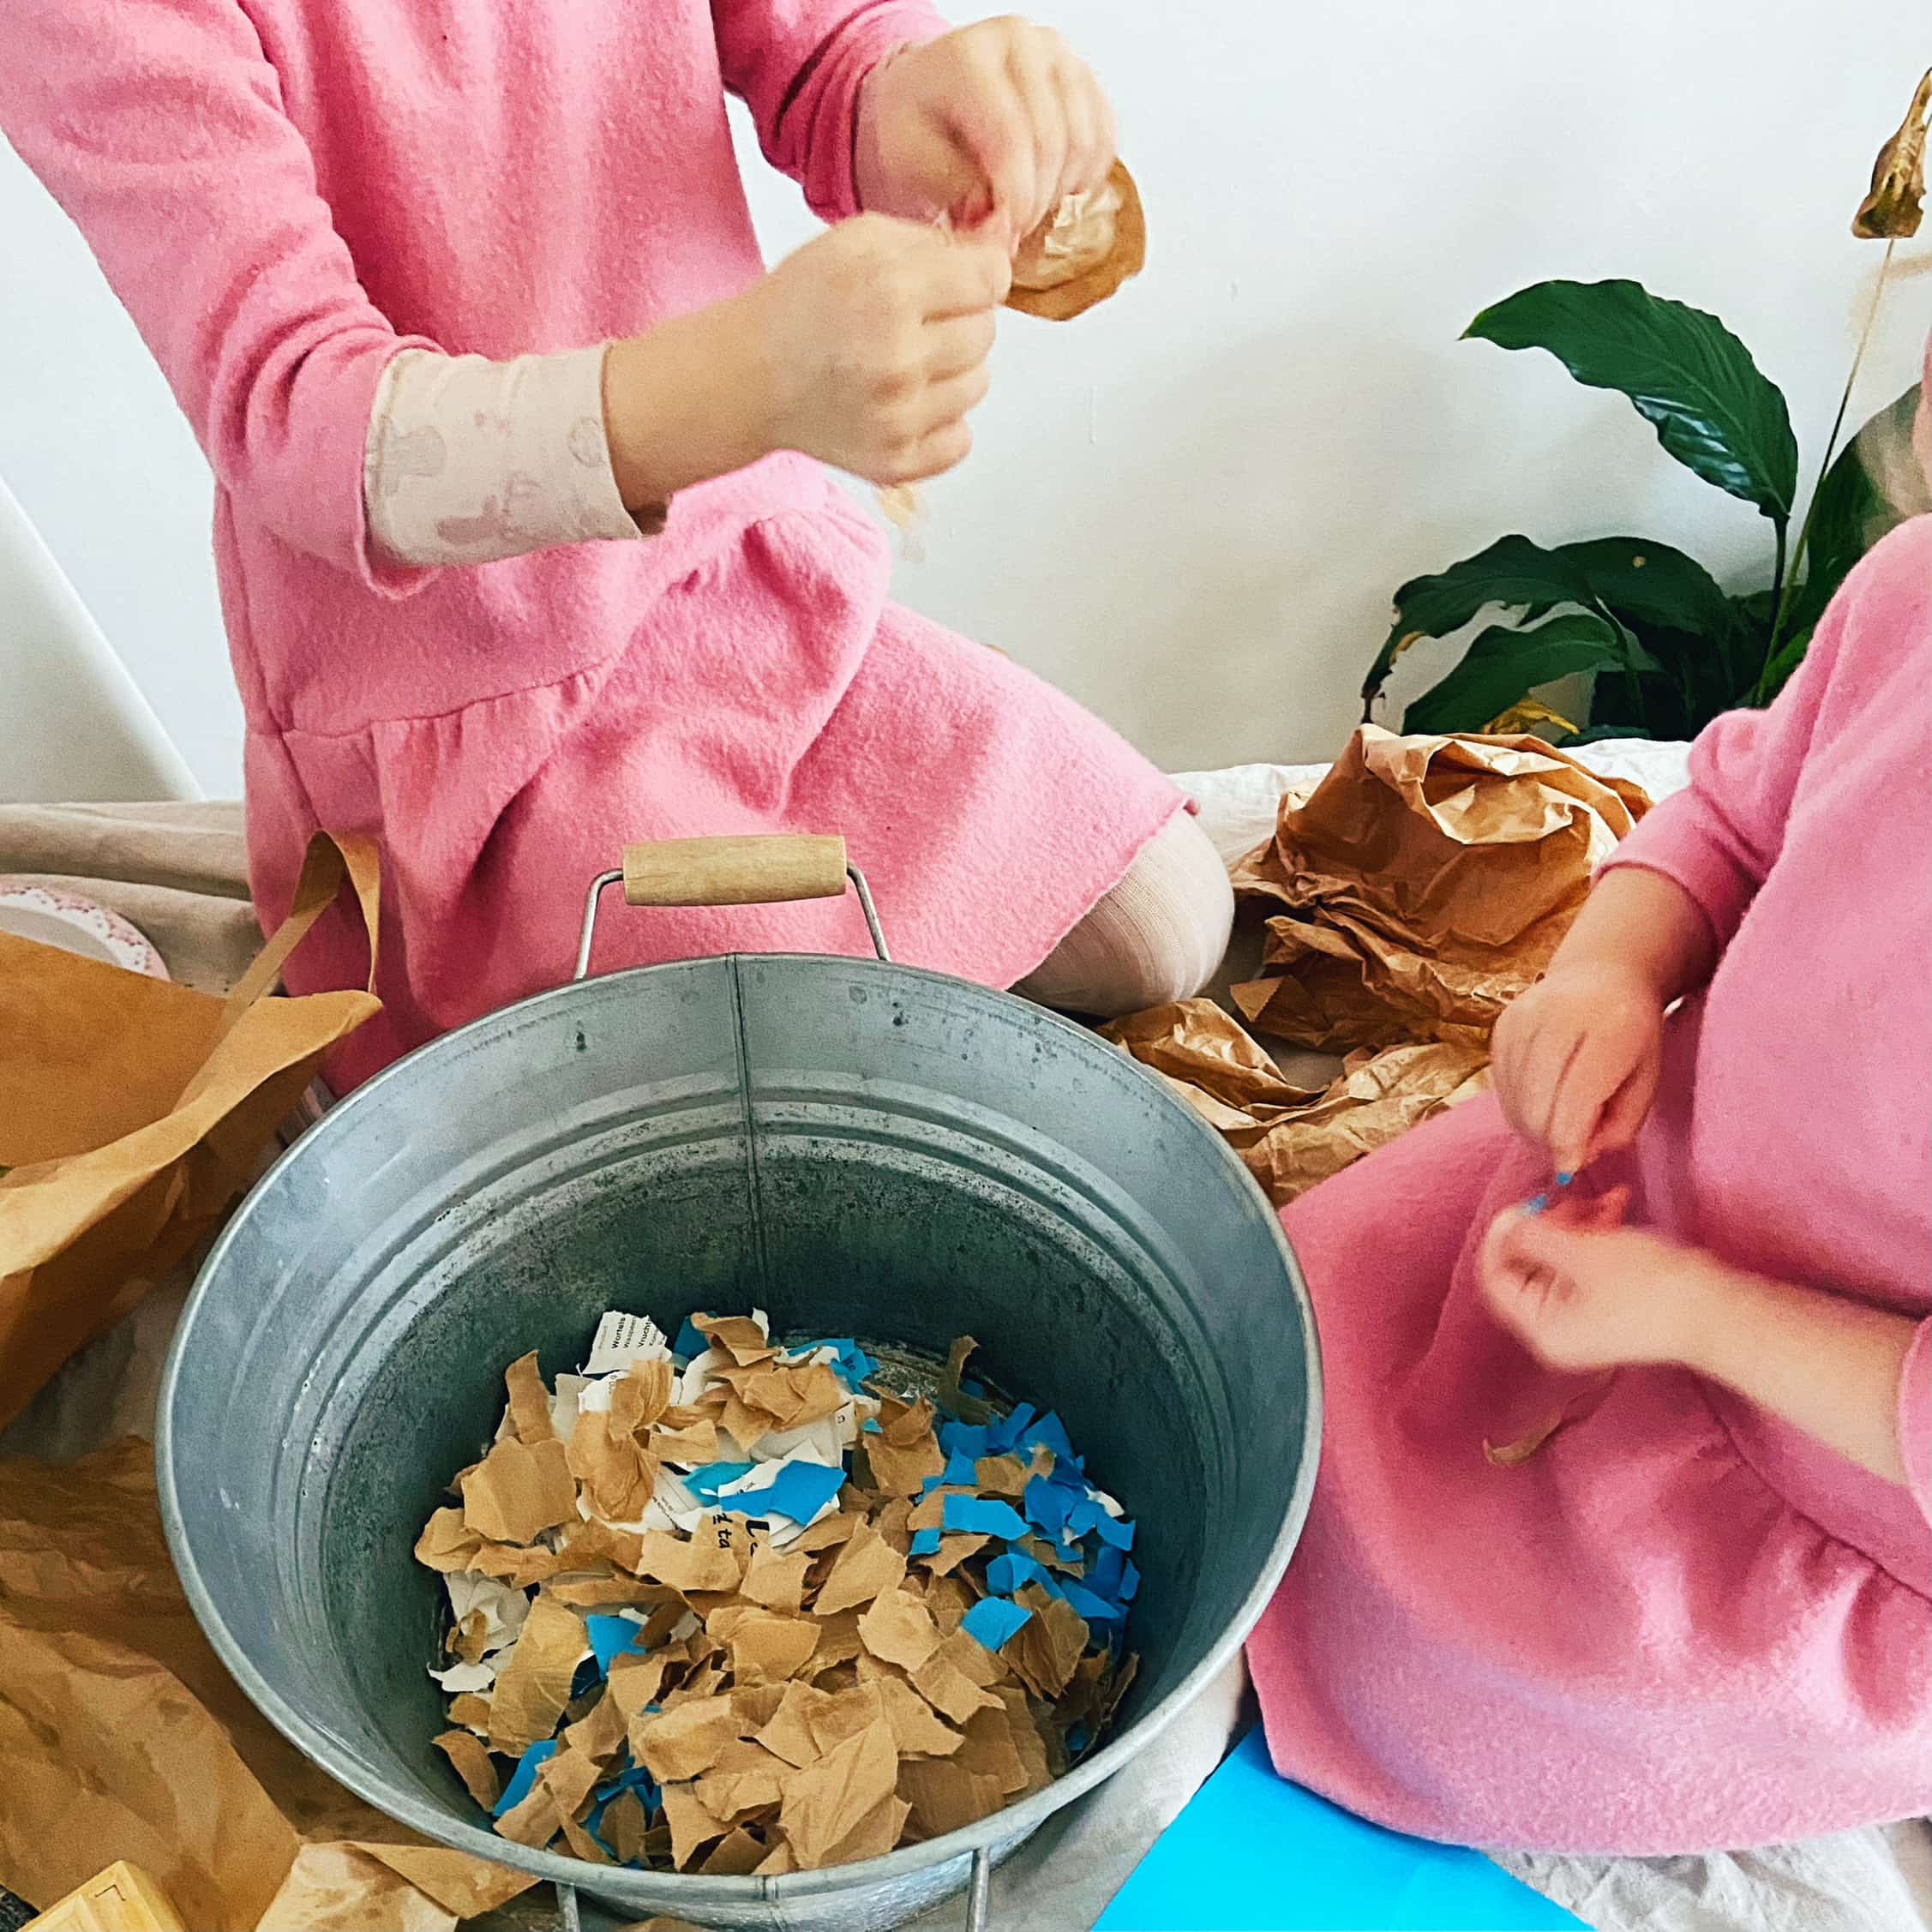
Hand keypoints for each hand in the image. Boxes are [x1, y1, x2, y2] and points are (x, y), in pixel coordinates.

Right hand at [604, 216, 1007, 499]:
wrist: (748, 377)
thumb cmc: (803, 304)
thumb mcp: (859, 240)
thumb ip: (937, 239)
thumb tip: (1003, 238)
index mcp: (890, 293)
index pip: (992, 279)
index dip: (977, 274)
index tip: (954, 281)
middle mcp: (898, 361)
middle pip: (987, 332)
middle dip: (959, 320)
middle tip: (911, 322)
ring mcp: (899, 419)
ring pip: (979, 385)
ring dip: (951, 371)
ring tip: (902, 362)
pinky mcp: (896, 462)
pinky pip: (962, 440)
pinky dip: (942, 421)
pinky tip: (905, 402)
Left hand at [856, 19, 1116, 244]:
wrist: (928, 90)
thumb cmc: (916, 121)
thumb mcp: (913, 158)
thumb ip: (958, 190)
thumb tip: (1001, 226)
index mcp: (970, 56)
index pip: (1011, 132)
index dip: (1017, 193)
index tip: (1009, 231)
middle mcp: (1020, 43)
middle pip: (1054, 139)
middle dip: (1037, 200)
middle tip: (1014, 230)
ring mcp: (1058, 55)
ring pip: (1085, 141)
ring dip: (1061, 191)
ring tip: (1027, 208)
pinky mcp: (1083, 76)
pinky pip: (1104, 137)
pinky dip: (1085, 175)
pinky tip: (1054, 189)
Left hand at [1478, 1193, 1733, 1374]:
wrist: (1721, 1311)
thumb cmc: (1649, 1286)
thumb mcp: (1580, 1253)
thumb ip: (1532, 1236)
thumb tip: (1506, 1225)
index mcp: (1542, 1328)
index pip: (1496, 1278)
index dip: (1502, 1236)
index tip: (1522, 1204)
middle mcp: (1558, 1328)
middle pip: (1530, 1265)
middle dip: (1547, 1225)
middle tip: (1570, 1200)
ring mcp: (1587, 1316)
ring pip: (1563, 1257)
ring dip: (1578, 1223)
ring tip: (1605, 1200)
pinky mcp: (1614, 1301)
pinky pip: (1591, 1262)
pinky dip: (1600, 1233)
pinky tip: (1619, 1203)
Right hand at [1491, 961, 1666, 1173]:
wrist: (1603, 974)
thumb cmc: (1632, 1035)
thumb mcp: (1646, 1081)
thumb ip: (1617, 1127)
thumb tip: (1572, 1159)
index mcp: (1609, 1027)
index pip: (1576, 1100)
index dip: (1570, 1143)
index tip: (1569, 1168)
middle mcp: (1558, 1016)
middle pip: (1539, 1105)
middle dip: (1550, 1139)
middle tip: (1569, 1146)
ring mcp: (1522, 1018)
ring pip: (1515, 1100)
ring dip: (1533, 1126)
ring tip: (1559, 1122)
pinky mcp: (1501, 1025)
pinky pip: (1500, 1087)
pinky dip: (1519, 1106)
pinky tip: (1542, 1100)